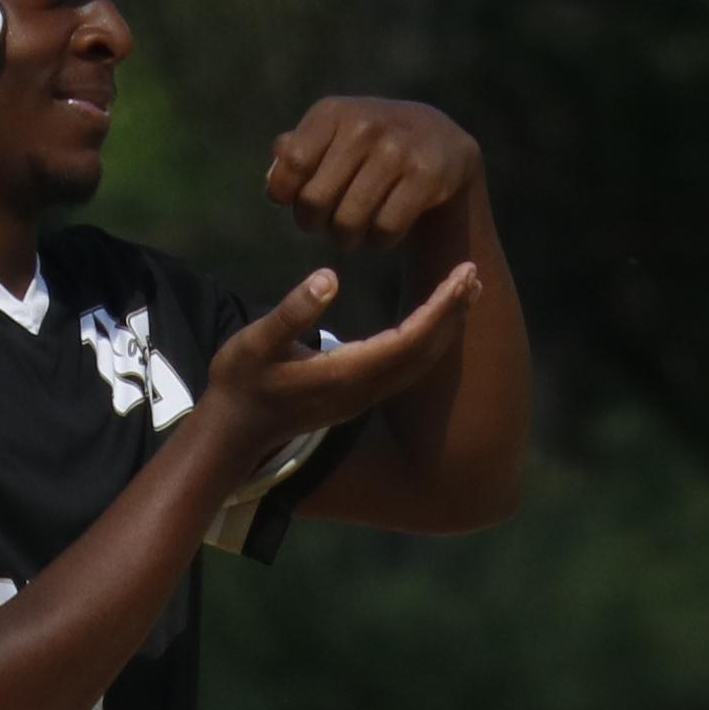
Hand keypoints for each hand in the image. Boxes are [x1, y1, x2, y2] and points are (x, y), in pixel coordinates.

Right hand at [205, 257, 481, 448]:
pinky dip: (428, 339)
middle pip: (424, 351)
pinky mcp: (359, 396)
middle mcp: (363, 390)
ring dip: (445, 326)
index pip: (408, 339)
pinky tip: (435, 318)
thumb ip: (291, 312)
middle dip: (453, 313)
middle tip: (474, 274)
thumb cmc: (239, 384)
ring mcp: (363, 397)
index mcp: (345, 374)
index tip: (462, 275)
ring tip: (465, 291)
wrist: (234, 436)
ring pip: (419, 362)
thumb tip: (329, 278)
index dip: (440, 308)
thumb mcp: (254, 343)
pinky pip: (407, 366)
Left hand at [264, 95, 484, 244]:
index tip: (296, 201)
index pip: (291, 164)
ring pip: (349, 222)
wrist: (439, 143)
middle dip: (315, 223)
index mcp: (332, 113)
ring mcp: (398, 150)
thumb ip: (294, 153)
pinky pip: (384, 230)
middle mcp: (364, 125)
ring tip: (352, 232)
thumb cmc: (368, 147)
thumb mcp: (330, 136)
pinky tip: (382, 231)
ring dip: (346, 238)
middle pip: (315, 201)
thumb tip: (274, 184)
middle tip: (327, 223)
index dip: (287, 194)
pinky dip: (378, 241)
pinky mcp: (426, 177)